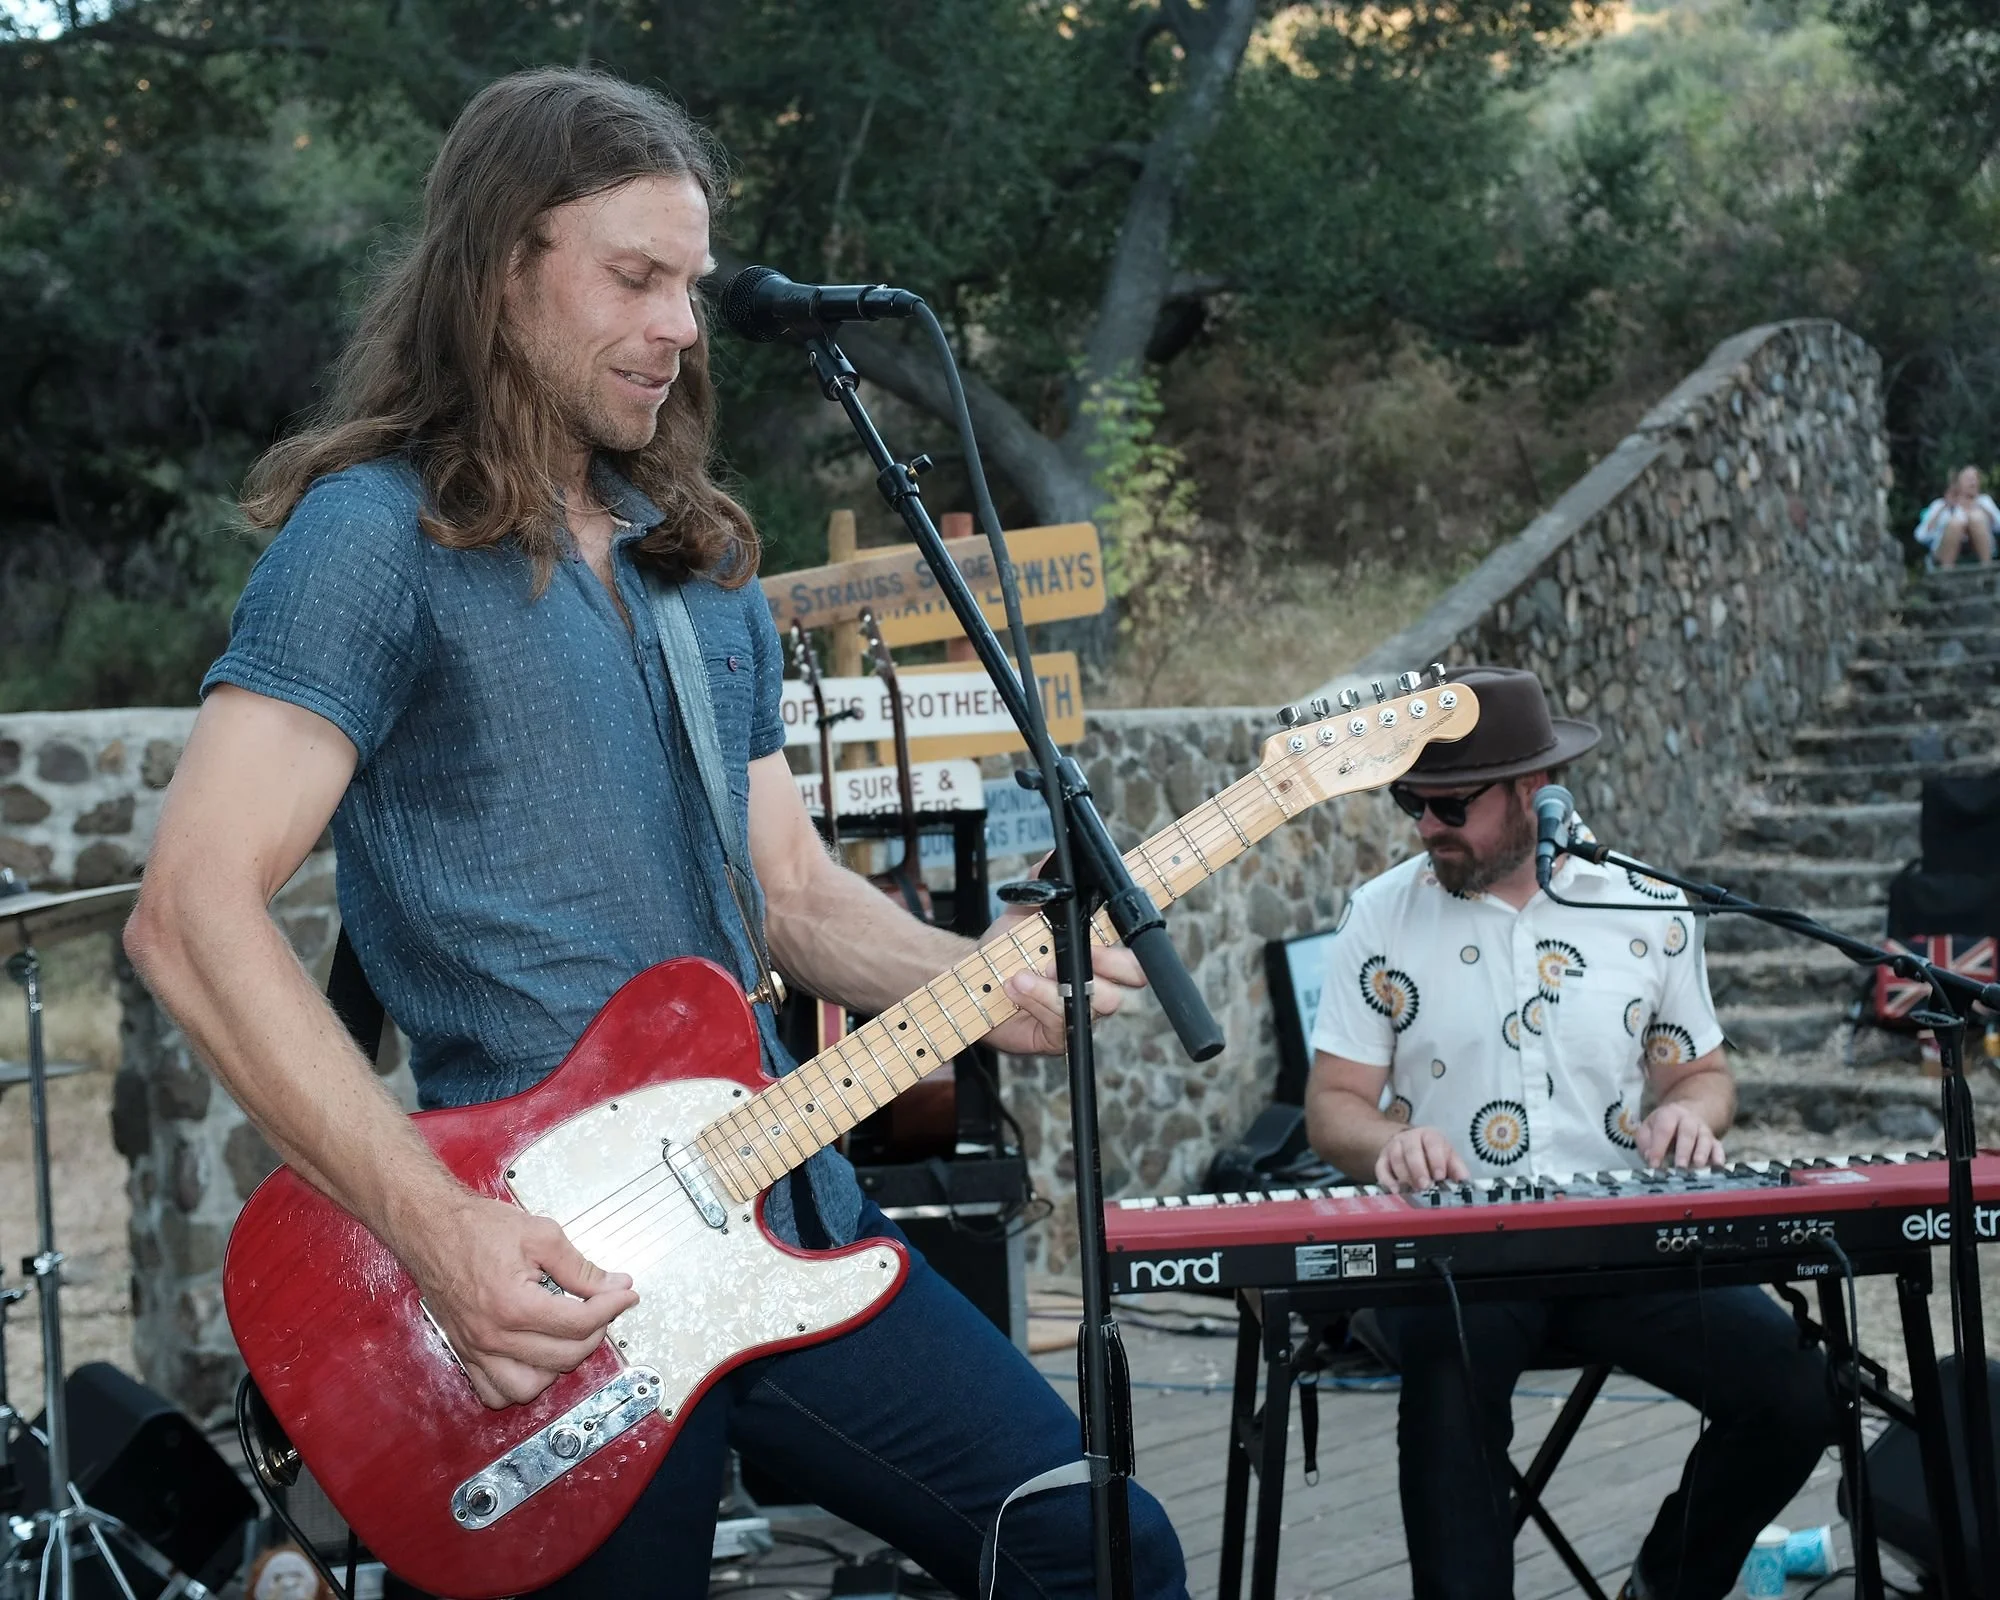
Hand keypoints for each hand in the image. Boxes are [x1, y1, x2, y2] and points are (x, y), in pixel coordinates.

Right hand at [402, 1193, 639, 1409]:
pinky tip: (534, 1357)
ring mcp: (476, 1349)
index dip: (612, 1307)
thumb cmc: (474, 1228)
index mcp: (514, 1305)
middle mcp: (493, 1335)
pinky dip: (520, 1383)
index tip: (624, 1295)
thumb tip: (613, 1284)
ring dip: (557, 1367)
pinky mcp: (465, 1352)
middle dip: (594, 1333)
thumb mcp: (540, 1235)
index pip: (580, 1323)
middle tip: (601, 1308)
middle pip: (564, 1356)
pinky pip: (495, 1392)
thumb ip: (580, 1266)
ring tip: (567, 1337)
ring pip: (529, 1388)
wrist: (430, 1227)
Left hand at [978, 893, 1146, 1056]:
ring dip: (1064, 984)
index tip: (1113, 922)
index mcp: (1099, 949)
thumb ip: (1040, 883)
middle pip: (1135, 976)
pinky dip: (1038, 998)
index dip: (1135, 935)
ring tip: (1028, 971)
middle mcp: (1098, 980)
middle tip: (1081, 951)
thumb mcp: (1022, 909)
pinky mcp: (1059, 1033)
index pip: (1135, 944)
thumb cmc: (1007, 948)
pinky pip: (1064, 1021)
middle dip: (1112, 961)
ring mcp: (1082, 1008)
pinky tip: (1015, 985)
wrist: (974, 980)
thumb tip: (1055, 857)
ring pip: (1103, 1002)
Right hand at [1375, 1126, 1470, 1191]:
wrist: (1409, 1144)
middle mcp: (1409, 1138)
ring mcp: (1393, 1147)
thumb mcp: (1447, 1156)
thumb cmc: (1432, 1154)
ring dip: (1405, 1176)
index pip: (1432, 1143)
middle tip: (1425, 1186)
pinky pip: (1381, 1169)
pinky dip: (1387, 1181)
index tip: (1440, 1176)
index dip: (1436, 1160)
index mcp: (1429, 1135)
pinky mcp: (1382, 1159)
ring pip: (1396, 1159)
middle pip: (1412, 1151)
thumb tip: (1464, 1181)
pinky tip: (1396, 1191)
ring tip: (1413, 1191)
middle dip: (1418, 1170)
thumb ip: (1457, 1168)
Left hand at [1636, 1103, 1723, 1169]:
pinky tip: (1717, 1166)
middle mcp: (1689, 1120)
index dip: (1659, 1147)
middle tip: (1679, 1167)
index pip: (1664, 1130)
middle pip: (1687, 1133)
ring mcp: (1703, 1130)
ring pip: (1705, 1140)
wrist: (1686, 1114)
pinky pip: (1718, 1147)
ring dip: (1701, 1153)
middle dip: (1683, 1151)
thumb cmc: (1662, 1126)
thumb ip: (1645, 1142)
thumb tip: (1650, 1158)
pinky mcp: (1714, 1140)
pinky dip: (1718, 1156)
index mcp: (1669, 1114)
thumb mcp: (1648, 1128)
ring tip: (1697, 1166)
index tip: (1654, 1165)